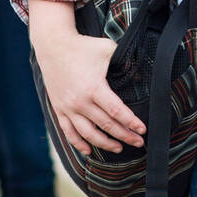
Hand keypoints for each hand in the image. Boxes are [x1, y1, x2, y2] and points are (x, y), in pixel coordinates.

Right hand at [31, 28, 145, 155]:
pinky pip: (68, 132)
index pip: (117, 111)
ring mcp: (67, 107)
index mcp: (94, 88)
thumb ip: (126, 62)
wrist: (53, 46)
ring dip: (104, 143)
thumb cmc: (84, 47)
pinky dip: (78, 143)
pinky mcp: (59, 109)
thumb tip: (142, 75)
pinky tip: (89, 150)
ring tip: (119, 148)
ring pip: (88, 133)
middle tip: (138, 143)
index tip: (143, 130)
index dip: (131, 123)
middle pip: (106, 125)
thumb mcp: (108, 49)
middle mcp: (80, 101)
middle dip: (125, 136)